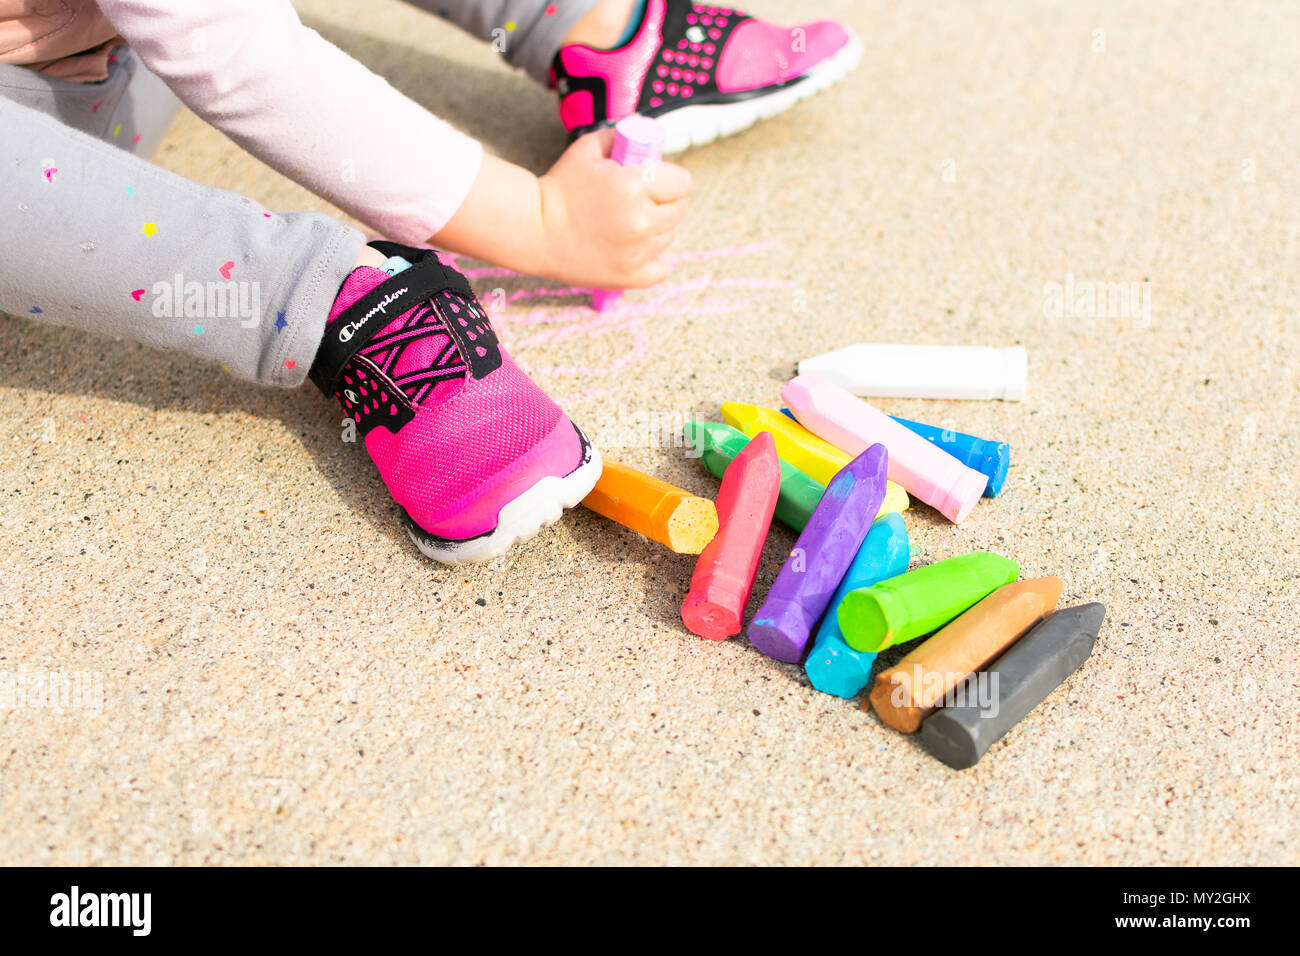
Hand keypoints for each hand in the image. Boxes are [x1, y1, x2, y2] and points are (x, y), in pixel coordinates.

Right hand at [538, 129, 691, 288]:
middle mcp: (642, 221)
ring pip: (668, 237)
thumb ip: (622, 136)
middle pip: (678, 210)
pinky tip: (634, 249)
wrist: (534, 229)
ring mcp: (637, 253)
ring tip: (627, 224)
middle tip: (639, 201)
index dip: (670, 180)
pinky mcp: (630, 277)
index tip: (656, 182)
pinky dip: (651, 260)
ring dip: (655, 229)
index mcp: (636, 186)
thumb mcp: (588, 149)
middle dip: (663, 202)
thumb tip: (648, 131)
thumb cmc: (560, 186)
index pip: (682, 183)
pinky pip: (660, 268)